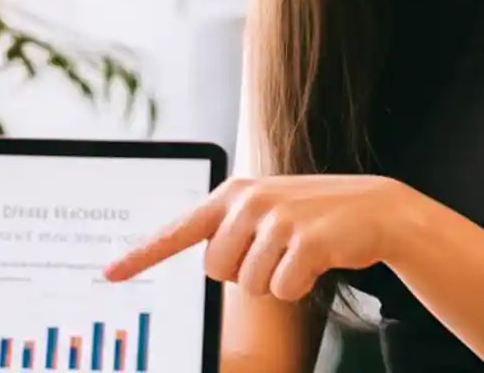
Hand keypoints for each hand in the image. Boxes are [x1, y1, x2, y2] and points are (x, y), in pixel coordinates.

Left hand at [103, 175, 414, 300]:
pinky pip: (283, 290)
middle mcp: (249, 202)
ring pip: (250, 286)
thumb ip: (229, 228)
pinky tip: (316, 260)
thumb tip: (205, 261)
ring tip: (298, 252)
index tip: (110, 274)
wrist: (373, 209)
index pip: (177, 230)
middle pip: (216, 271)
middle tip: (274, 252)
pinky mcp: (306, 240)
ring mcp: (278, 219)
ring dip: (275, 280)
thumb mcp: (265, 212)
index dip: (142, 255)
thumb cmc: (310, 216)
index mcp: (231, 194)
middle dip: (244, 272)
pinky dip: (299, 286)